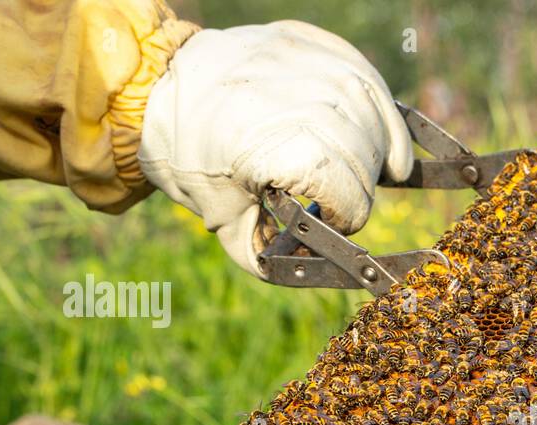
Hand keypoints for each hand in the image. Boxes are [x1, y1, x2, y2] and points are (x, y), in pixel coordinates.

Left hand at [138, 21, 412, 275]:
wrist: (154, 85)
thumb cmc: (191, 157)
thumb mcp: (223, 219)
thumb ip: (268, 254)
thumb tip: (315, 270)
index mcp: (275, 147)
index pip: (350, 195)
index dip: (347, 218)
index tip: (334, 222)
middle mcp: (298, 97)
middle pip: (365, 157)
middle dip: (362, 188)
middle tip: (343, 200)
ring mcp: (305, 62)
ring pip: (373, 115)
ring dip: (379, 151)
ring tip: (373, 172)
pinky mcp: (307, 41)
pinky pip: (366, 79)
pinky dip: (382, 111)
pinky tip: (381, 138)